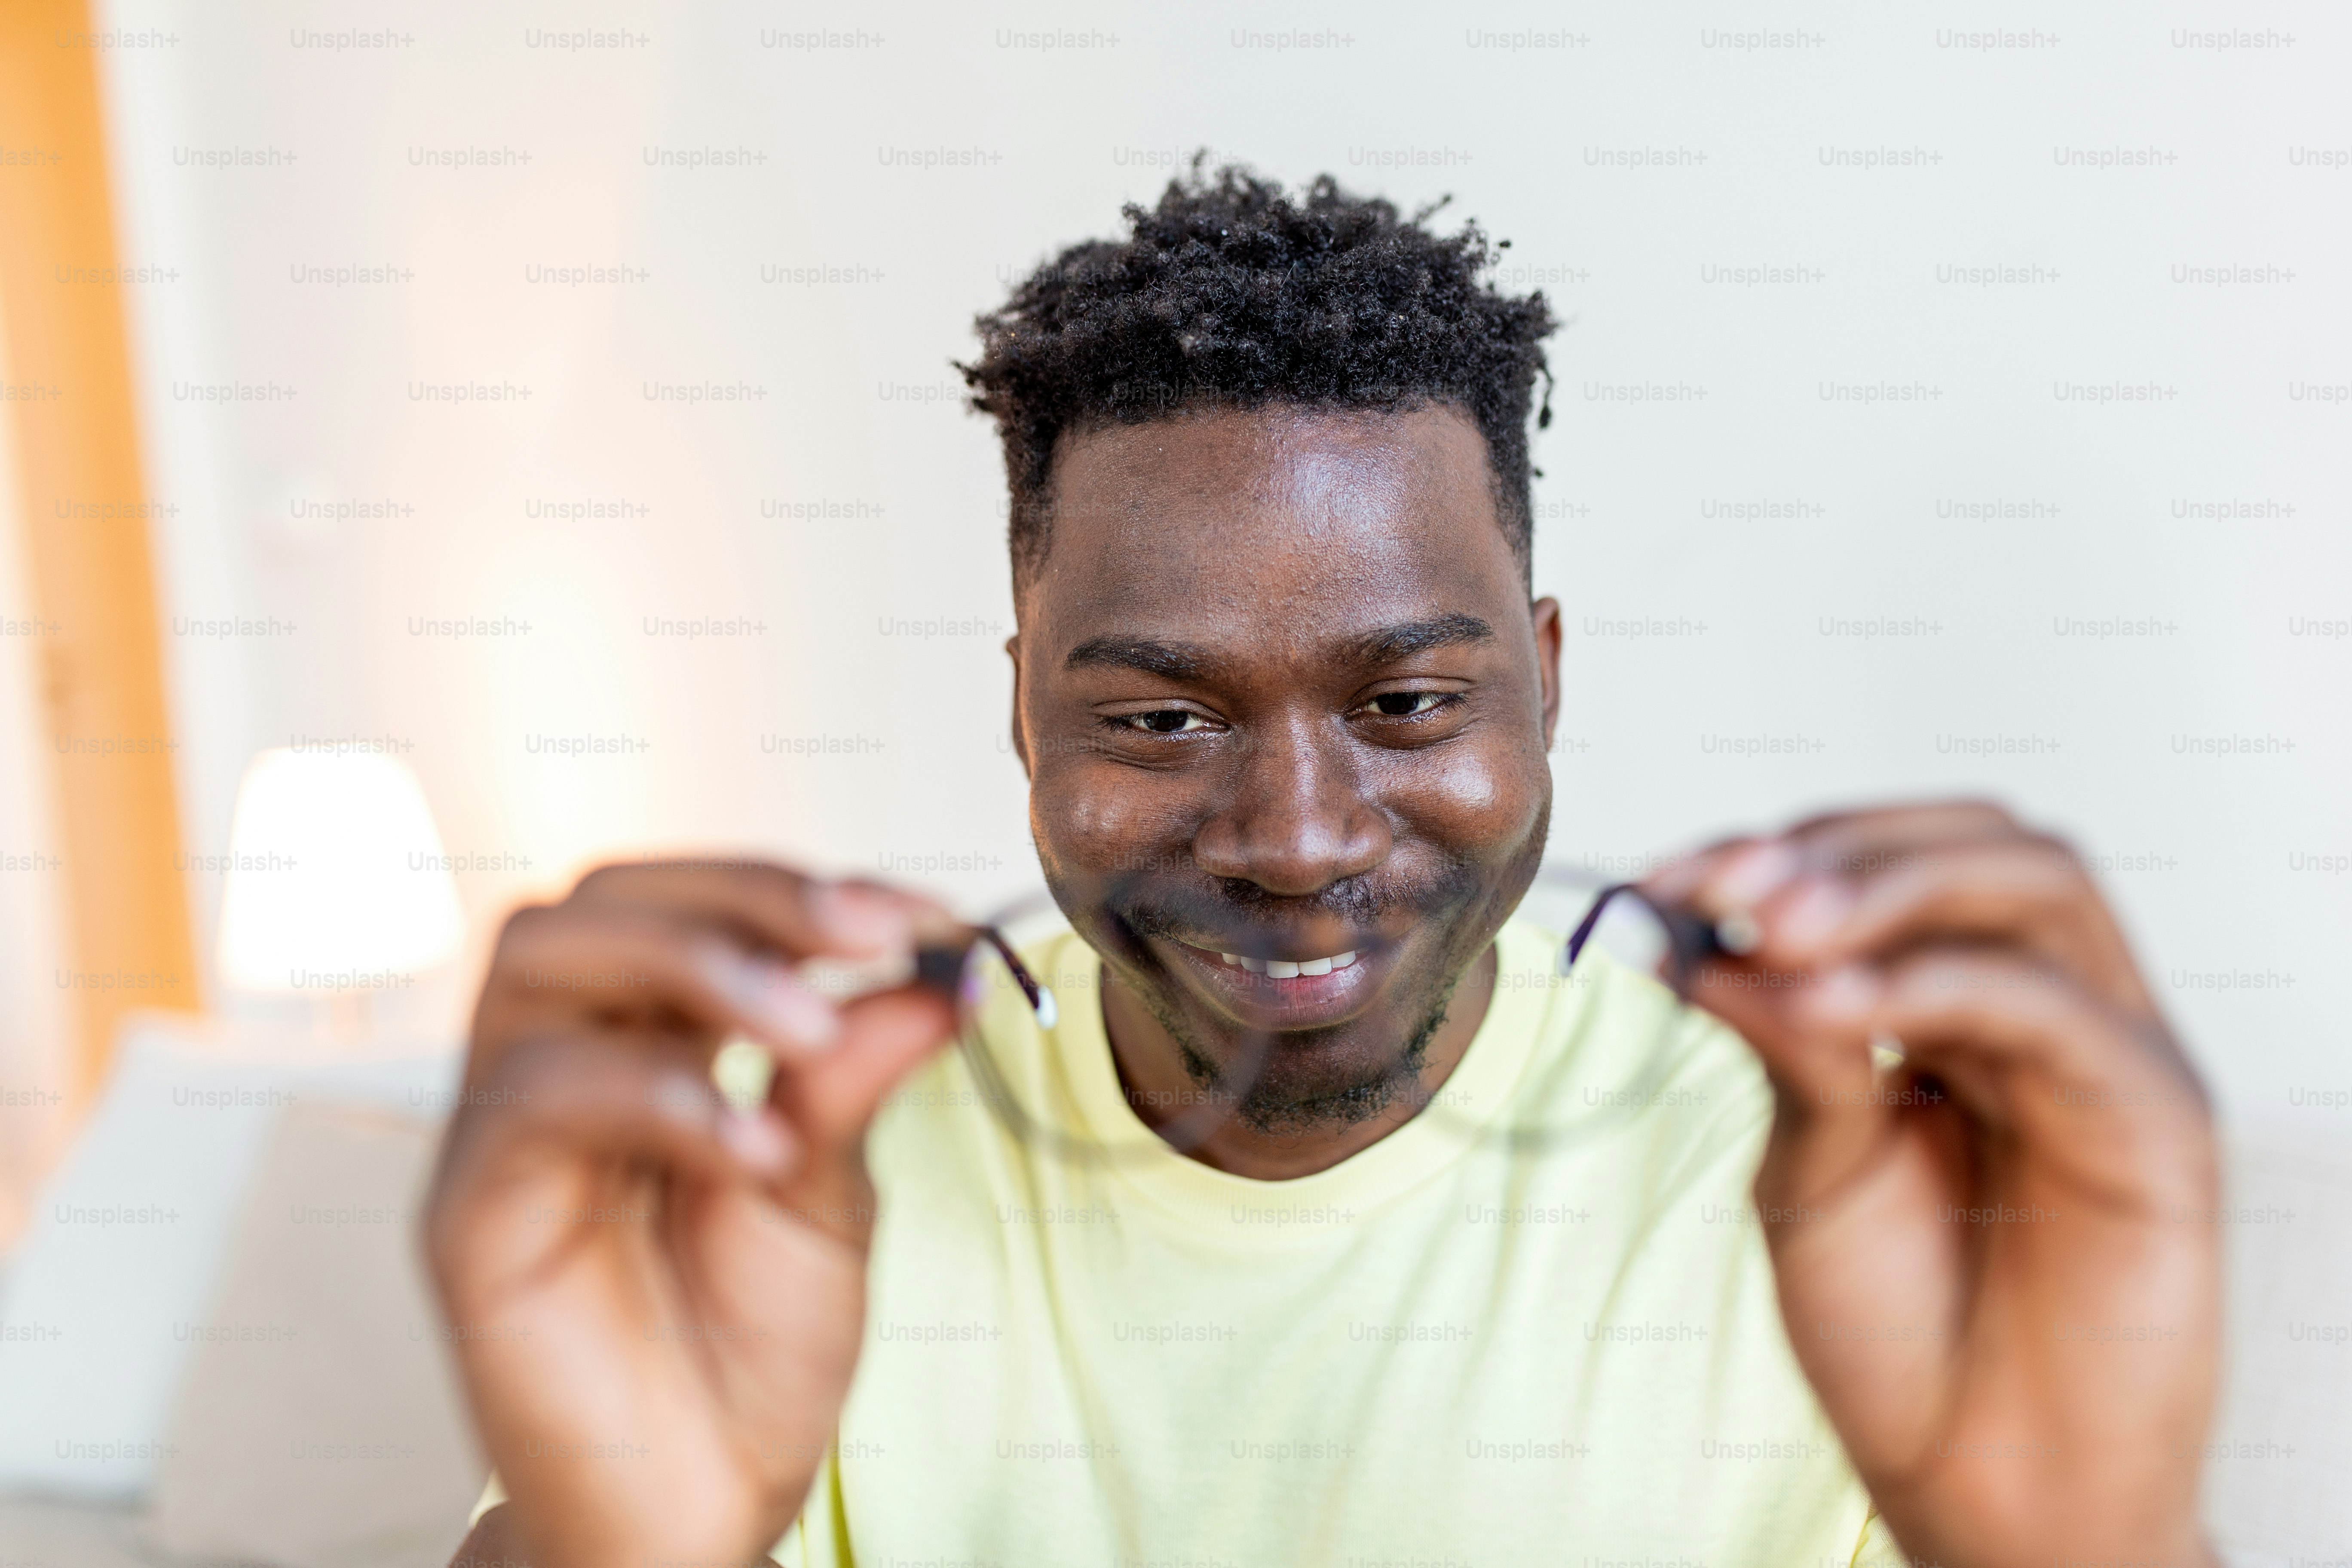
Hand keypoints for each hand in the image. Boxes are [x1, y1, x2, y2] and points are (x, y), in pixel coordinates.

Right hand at [425, 862, 958, 1567]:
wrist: (701, 1507)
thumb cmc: (750, 1350)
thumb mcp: (829, 1194)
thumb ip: (856, 1078)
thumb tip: (936, 973)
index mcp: (644, 1042)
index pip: (691, 902)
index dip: (797, 889)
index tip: (921, 914)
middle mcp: (558, 1061)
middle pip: (602, 899)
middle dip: (743, 900)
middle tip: (862, 936)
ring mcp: (501, 1131)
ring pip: (544, 958)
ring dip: (694, 967)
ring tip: (811, 1030)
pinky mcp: (467, 1211)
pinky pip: (535, 1097)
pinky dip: (658, 1094)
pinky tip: (757, 1145)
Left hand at [1648, 803, 2220, 1567]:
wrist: (1980, 1484)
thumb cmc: (1902, 1327)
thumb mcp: (1810, 1165)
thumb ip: (1782, 1047)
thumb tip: (1702, 937)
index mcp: (1961, 1006)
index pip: (1892, 862)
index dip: (1781, 850)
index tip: (1669, 877)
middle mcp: (2048, 1006)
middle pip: (1978, 843)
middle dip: (1844, 849)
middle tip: (1730, 883)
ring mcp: (2111, 1053)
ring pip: (2032, 888)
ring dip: (1891, 887)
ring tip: (1776, 924)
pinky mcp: (2158, 1119)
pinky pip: (2053, 1011)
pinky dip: (1934, 986)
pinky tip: (1831, 1009)